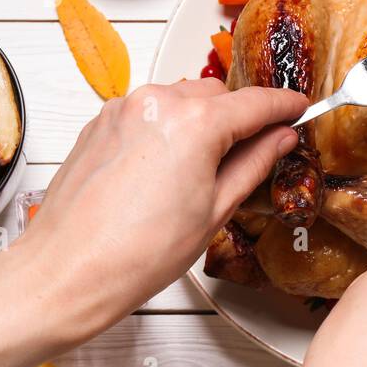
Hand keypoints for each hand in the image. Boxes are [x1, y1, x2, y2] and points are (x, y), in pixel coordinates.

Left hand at [21, 79, 305, 342]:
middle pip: (218, 95)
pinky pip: (149, 111)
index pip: (256, 102)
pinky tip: (167, 170)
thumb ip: (253, 164)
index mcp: (195, 123)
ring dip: (201, 122)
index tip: (299, 108)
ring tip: (203, 170)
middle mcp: (157, 102)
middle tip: (255, 153)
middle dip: (239, 118)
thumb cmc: (136, 253)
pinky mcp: (101, 122)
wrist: (66, 271)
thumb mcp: (214, 211)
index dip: (284, 105)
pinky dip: (167, 129)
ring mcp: (123, 108)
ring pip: (181, 99)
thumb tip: (280, 138)